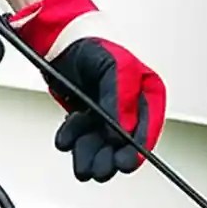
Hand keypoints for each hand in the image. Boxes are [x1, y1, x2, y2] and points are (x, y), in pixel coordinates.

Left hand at [6, 0, 165, 182]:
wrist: (57, 40)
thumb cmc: (92, 44)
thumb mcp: (114, 67)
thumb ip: (121, 99)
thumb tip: (124, 131)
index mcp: (147, 93)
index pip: (148, 129)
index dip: (137, 150)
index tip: (125, 163)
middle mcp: (129, 107)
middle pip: (124, 144)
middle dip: (109, 156)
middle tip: (98, 166)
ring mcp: (107, 115)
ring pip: (101, 147)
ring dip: (88, 152)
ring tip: (77, 150)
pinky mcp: (86, 119)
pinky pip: (81, 140)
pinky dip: (72, 140)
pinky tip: (66, 136)